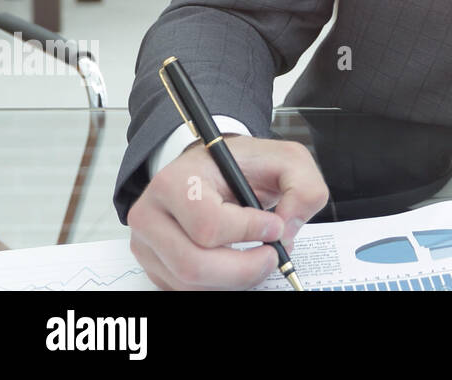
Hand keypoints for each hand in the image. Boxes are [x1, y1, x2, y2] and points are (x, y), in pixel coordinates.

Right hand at [127, 135, 328, 290]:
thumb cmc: (245, 165)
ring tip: (258, 258)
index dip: (249, 232)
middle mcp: (151, 214)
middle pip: (193, 264)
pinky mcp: (154, 266)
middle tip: (272, 257)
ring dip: (234, 280)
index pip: (208, 224)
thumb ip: (303, 188)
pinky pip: (186, 290)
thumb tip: (287, 230)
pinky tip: (236, 264)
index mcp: (176, 182)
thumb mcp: (286, 160)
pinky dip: (218, 285)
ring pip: (189, 283)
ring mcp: (147, 244)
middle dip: (244, 269)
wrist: (217, 171)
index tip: (274, 226)